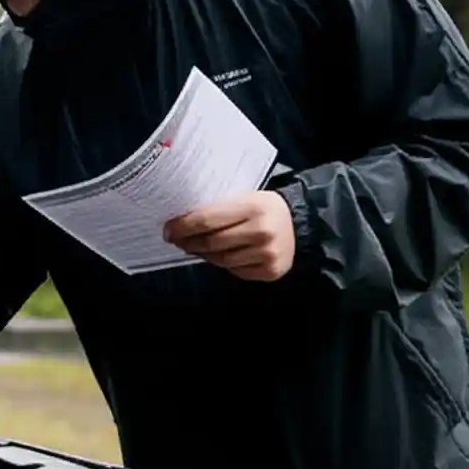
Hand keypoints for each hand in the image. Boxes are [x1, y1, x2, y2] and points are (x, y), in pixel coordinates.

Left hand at [163, 190, 294, 281]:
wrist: (300, 223)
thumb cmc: (264, 207)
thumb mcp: (245, 197)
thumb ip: (218, 208)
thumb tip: (182, 222)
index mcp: (253, 206)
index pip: (207, 219)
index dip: (182, 227)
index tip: (168, 229)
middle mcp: (261, 230)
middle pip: (211, 242)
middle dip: (188, 242)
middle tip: (175, 240)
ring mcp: (267, 253)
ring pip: (221, 260)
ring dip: (203, 254)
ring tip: (194, 247)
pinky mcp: (270, 270)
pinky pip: (235, 271)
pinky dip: (223, 264)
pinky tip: (218, 255)